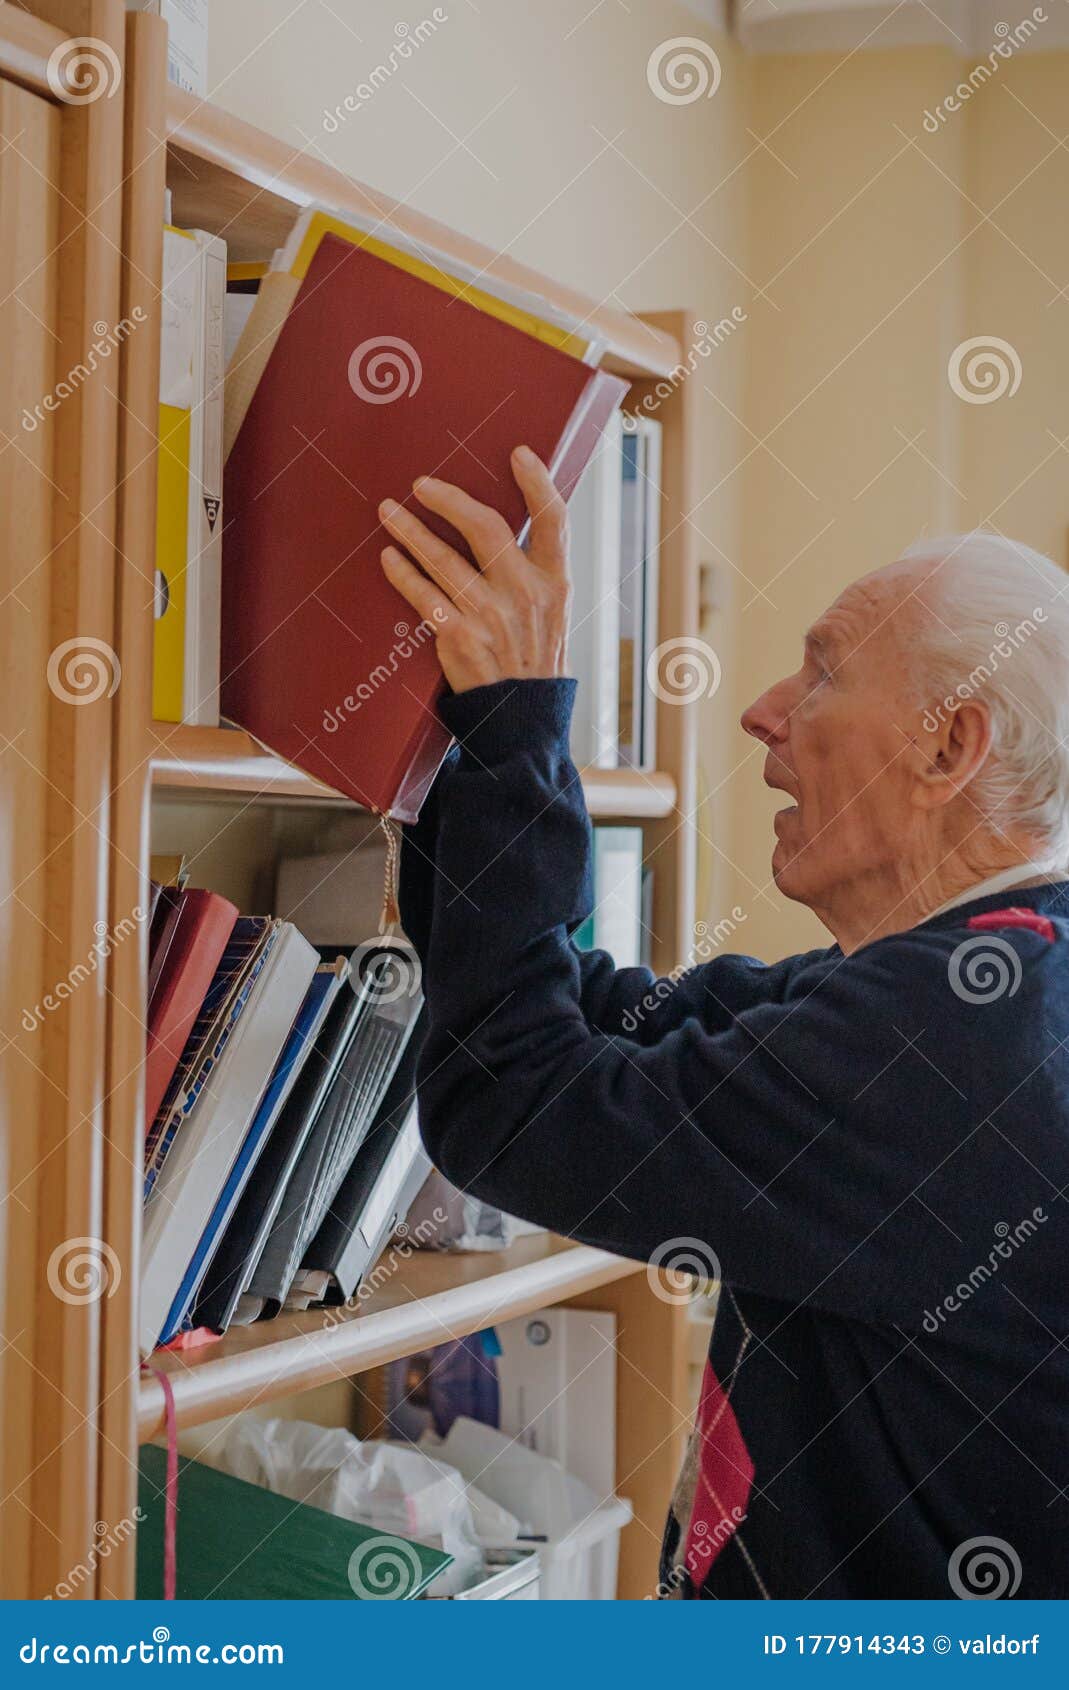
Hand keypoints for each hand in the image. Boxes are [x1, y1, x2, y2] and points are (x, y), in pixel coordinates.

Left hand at [378, 445, 570, 694]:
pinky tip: (389, 557)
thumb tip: (505, 527)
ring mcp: (490, 616)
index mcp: (555, 583)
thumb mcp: (554, 613)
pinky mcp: (459, 637)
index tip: (519, 454)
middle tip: (420, 485)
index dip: (538, 483)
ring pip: (443, 558)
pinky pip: (423, 595)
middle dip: (449, 499)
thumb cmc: (535, 660)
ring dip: (410, 530)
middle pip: (486, 527)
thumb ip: (535, 571)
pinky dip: (403, 572)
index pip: (554, 521)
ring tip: (388, 512)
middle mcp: (524, 593)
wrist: (523, 719)